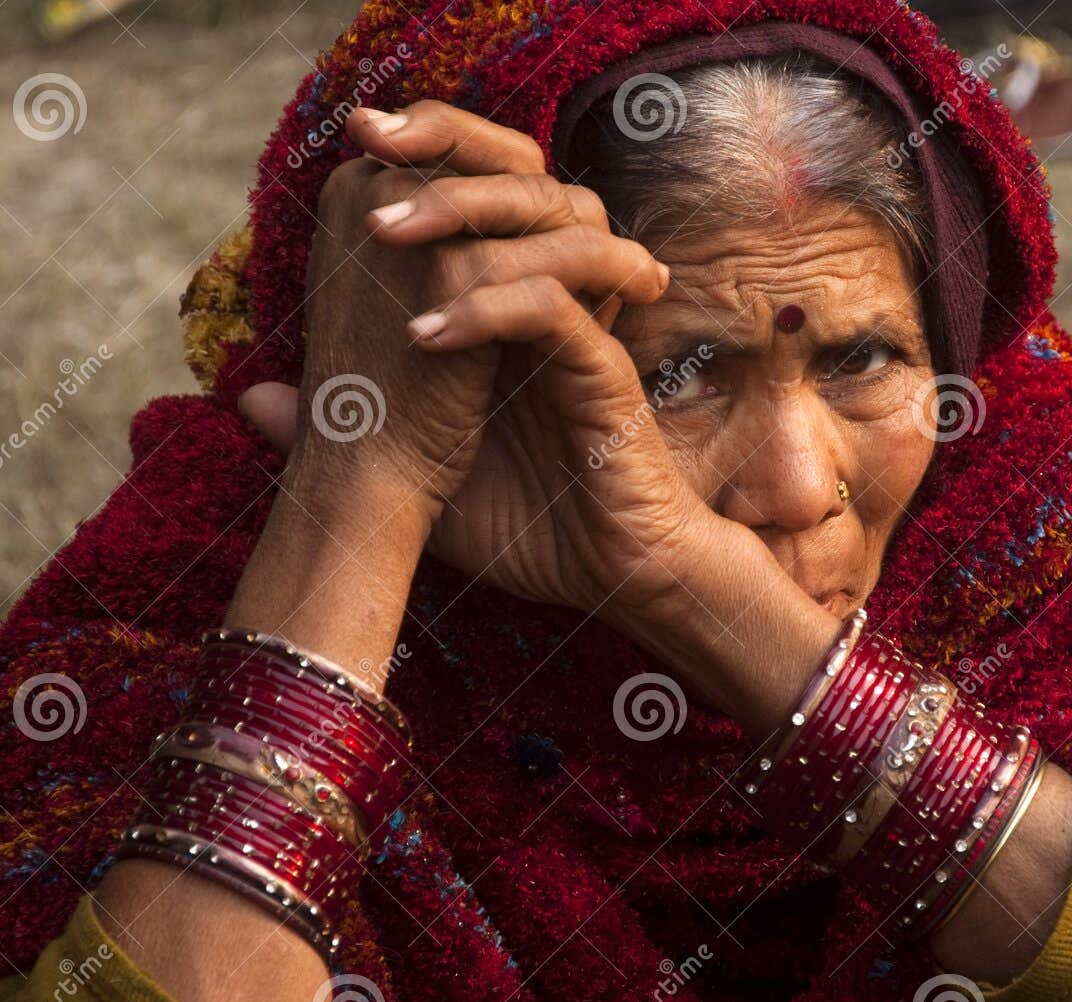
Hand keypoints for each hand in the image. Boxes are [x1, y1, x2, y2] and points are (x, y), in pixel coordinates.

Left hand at [242, 103, 837, 733]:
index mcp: (512, 306)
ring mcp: (582, 334)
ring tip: (384, 235)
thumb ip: (345, 428)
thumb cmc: (525, 526)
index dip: (427, 151)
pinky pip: (555, 312)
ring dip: (461, 217)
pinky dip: (492, 309)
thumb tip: (251, 398)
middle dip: (445, 149)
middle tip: (367, 144)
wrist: (605, 576)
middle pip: (521, 179)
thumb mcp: (416, 470)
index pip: (483, 194)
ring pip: (545, 226)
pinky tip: (428, 336)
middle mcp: (554, 303)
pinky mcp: (604, 374)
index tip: (354, 140)